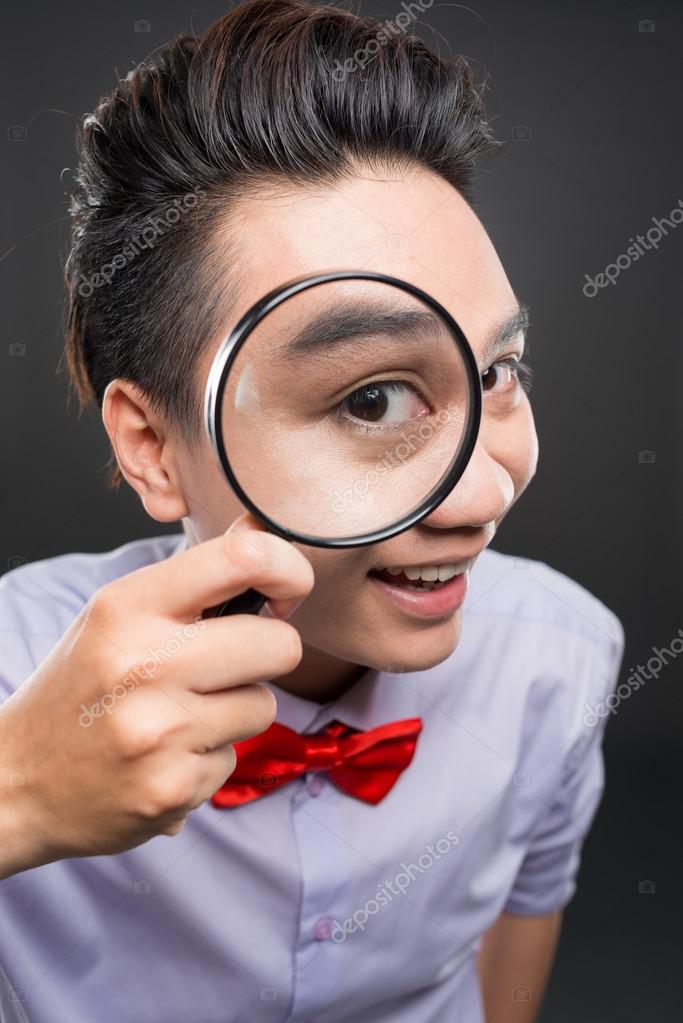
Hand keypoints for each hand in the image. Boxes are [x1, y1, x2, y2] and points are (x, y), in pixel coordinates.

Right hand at [0, 513, 313, 875]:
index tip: (286, 592)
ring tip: (180, 715)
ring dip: (236, 711)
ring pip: (264, 705)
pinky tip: (164, 756)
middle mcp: (143, 665)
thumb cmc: (81, 686)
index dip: (288, 570)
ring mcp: (158, 732)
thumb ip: (193, 579)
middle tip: (226, 664)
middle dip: (267, 653)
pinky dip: (208, 758)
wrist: (17, 784)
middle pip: (280, 645)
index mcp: (127, 607)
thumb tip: (261, 530)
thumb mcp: (118, 615)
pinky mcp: (171, 789)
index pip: (242, 558)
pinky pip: (234, 758)